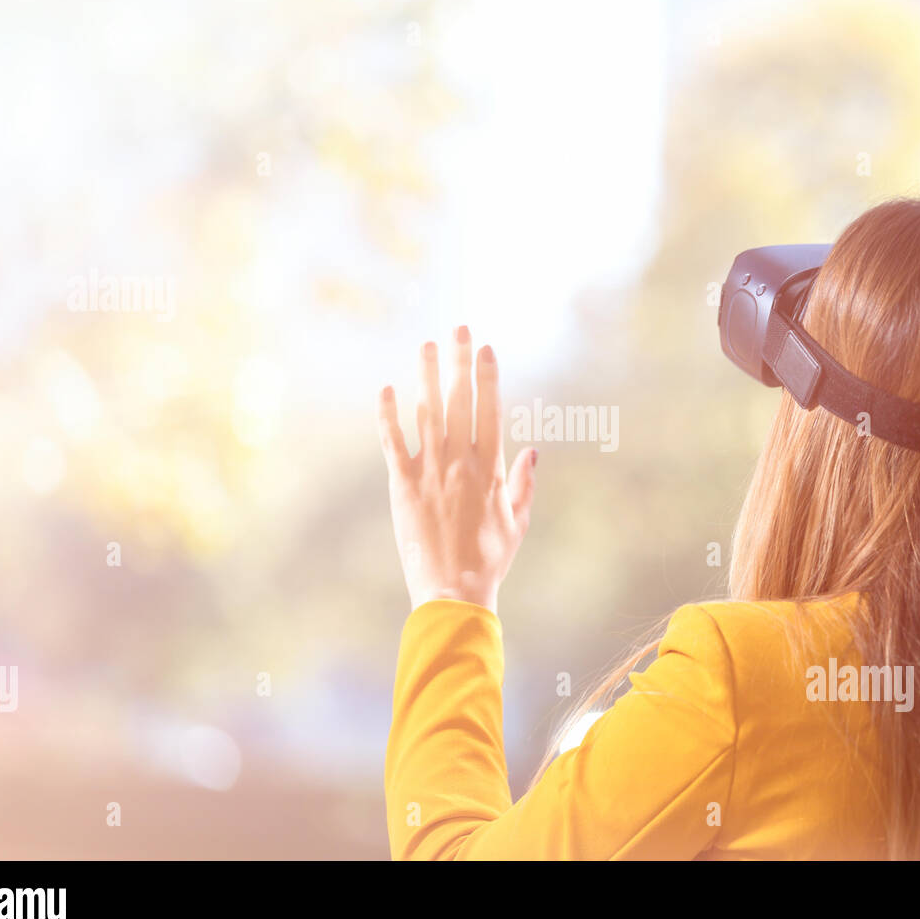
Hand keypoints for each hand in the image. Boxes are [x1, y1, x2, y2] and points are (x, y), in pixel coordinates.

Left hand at [377, 327, 536, 612]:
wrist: (454, 590)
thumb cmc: (490, 560)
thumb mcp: (518, 521)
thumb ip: (524, 483)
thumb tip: (532, 450)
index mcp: (491, 469)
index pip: (490, 410)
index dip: (488, 376)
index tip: (486, 348)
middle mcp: (461, 462)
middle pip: (460, 401)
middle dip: (460, 361)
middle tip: (458, 328)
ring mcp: (431, 472)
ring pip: (428, 413)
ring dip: (427, 375)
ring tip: (426, 344)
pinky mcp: (403, 486)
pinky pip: (394, 442)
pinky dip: (390, 415)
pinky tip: (387, 388)